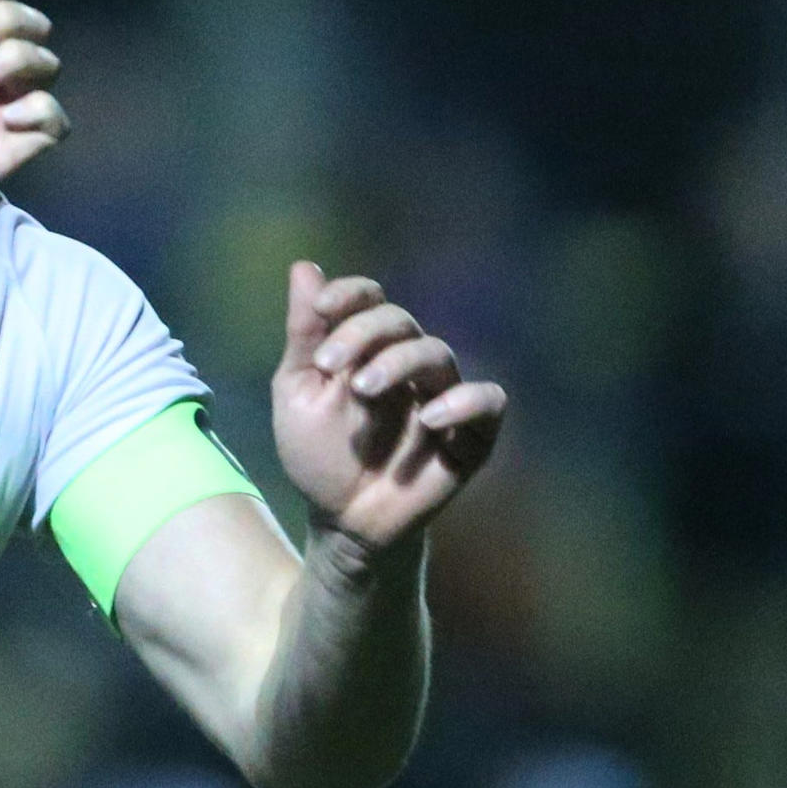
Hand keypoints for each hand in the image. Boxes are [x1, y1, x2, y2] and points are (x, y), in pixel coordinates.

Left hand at [271, 264, 504, 555]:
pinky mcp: (470, 436)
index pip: (372, 300)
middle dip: (364, 334)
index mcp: (368, 349)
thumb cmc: (318, 455)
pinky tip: (430, 416)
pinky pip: (489, 402)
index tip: (323, 308)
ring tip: (364, 389)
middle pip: (401, 322)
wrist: (340, 521)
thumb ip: (304, 335)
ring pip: (438, 354)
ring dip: (400, 362)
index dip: (352, 294)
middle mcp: (409, 366)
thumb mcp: (297, 394)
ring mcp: (441, 397)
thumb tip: (305, 266)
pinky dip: (466, 401)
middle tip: (331, 367)